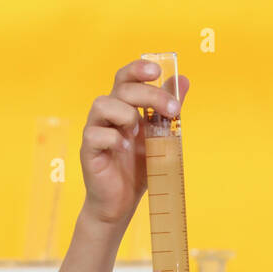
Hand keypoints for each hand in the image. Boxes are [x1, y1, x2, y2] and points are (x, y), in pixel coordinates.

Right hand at [80, 58, 190, 235]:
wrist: (121, 203)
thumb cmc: (138, 168)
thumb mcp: (160, 137)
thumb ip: (167, 110)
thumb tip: (183, 80)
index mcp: (124, 107)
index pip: (126, 77)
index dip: (138, 68)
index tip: (157, 69)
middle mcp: (108, 115)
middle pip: (121, 88)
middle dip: (149, 94)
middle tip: (173, 110)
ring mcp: (96, 131)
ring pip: (102, 104)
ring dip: (126, 113)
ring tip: (139, 132)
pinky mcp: (89, 151)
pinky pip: (95, 135)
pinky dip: (113, 139)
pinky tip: (126, 149)